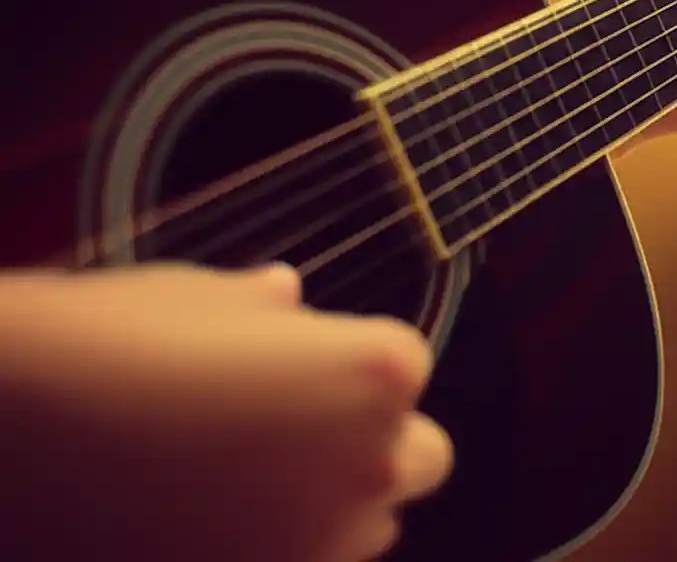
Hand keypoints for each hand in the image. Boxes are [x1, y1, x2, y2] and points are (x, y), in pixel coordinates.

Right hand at [0, 263, 450, 561]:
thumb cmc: (102, 347)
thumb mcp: (193, 297)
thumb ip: (263, 307)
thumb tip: (285, 296)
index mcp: (377, 373)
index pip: (403, 368)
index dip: (342, 360)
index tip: (286, 359)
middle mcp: (372, 465)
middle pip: (419, 458)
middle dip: (374, 440)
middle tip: (292, 423)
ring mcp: (322, 545)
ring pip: (370, 526)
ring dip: (333, 502)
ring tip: (238, 476)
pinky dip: (279, 548)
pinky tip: (206, 521)